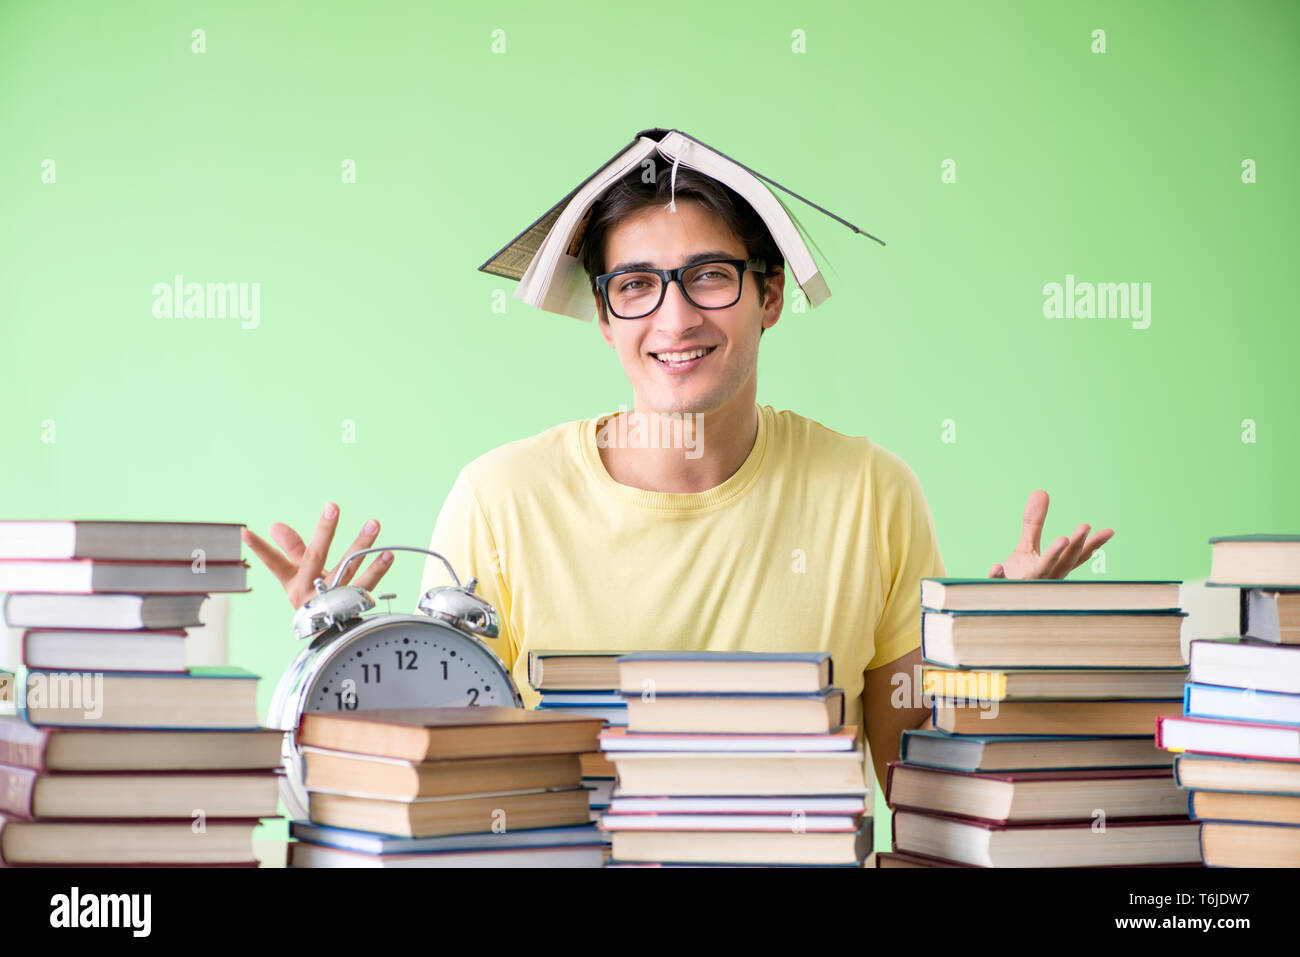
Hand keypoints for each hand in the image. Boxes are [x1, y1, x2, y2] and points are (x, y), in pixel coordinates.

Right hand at [241, 502, 393, 608]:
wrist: (329, 633)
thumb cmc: (313, 597)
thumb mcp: (298, 575)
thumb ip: (291, 549)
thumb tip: (275, 525)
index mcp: (294, 583)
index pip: (274, 563)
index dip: (260, 549)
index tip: (245, 533)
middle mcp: (311, 590)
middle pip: (315, 557)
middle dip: (324, 531)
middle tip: (333, 506)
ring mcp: (331, 597)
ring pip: (347, 567)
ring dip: (361, 544)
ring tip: (373, 524)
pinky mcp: (351, 603)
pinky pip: (367, 584)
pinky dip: (378, 569)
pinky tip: (388, 554)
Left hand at [988, 489, 1112, 579]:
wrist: (1000, 604)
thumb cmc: (1019, 576)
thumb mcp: (1028, 546)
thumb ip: (1034, 523)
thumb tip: (1040, 491)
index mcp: (1055, 568)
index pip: (1076, 556)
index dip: (1093, 544)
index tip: (1110, 530)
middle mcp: (1045, 578)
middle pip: (1064, 562)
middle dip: (1076, 544)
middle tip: (1085, 526)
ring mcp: (1026, 585)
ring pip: (1041, 572)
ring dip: (1051, 557)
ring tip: (1062, 540)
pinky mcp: (1005, 589)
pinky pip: (1001, 583)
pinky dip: (998, 575)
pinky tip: (995, 566)